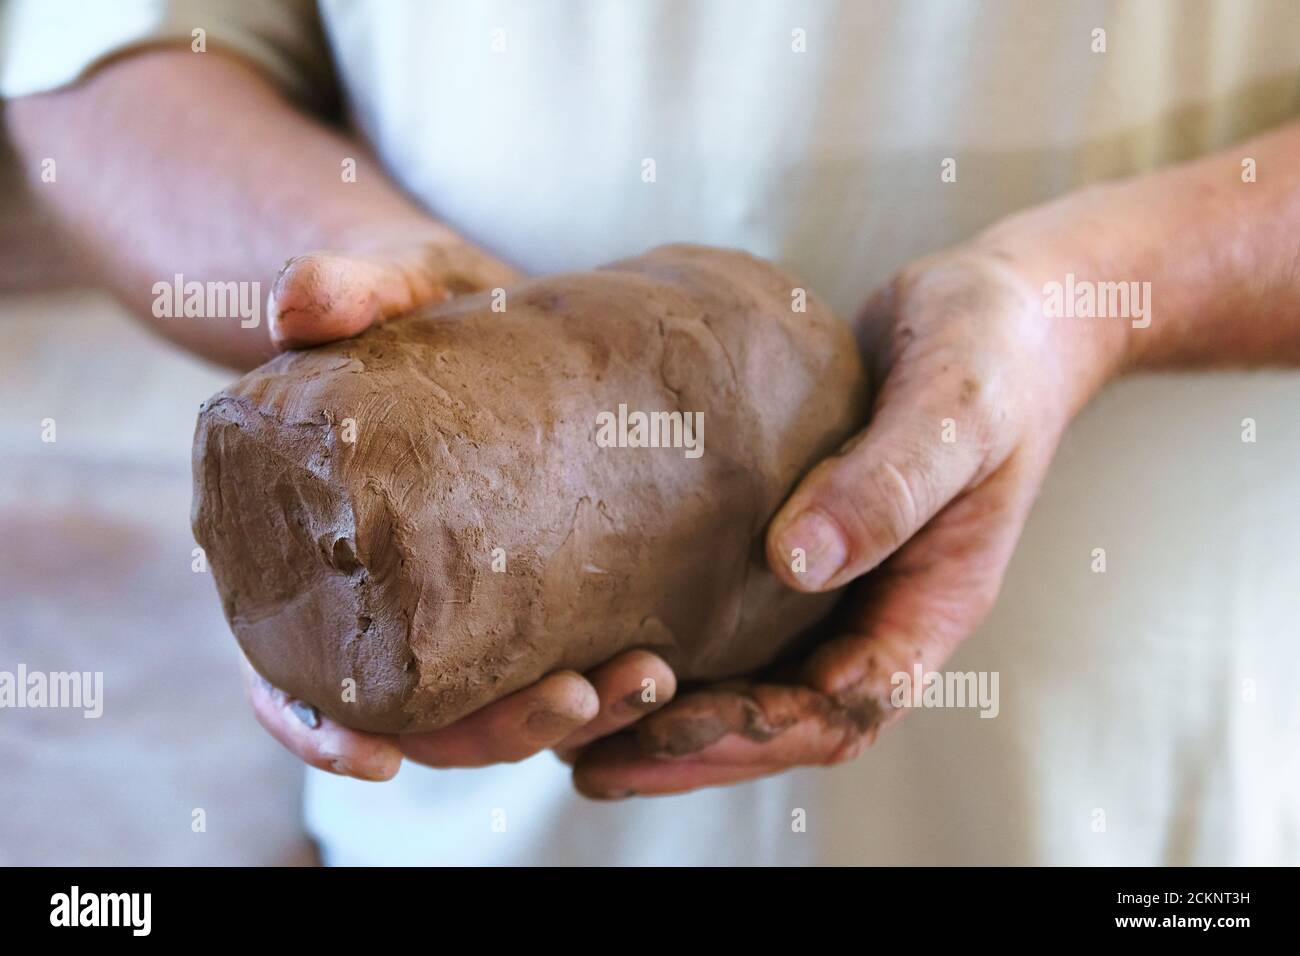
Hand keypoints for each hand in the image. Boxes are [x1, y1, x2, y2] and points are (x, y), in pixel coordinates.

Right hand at [245, 234, 677, 778]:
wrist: (489, 308)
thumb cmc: (420, 307)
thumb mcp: (393, 287)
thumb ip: (348, 289)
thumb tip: (296, 302)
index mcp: (318, 563)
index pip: (294, 680)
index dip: (322, 733)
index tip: (380, 759)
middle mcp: (391, 606)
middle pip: (420, 717)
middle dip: (495, 732)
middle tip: (575, 697)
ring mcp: (465, 606)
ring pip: (498, 706)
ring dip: (572, 717)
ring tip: (646, 677)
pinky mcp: (531, 588)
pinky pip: (557, 662)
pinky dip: (603, 683)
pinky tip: (661, 663)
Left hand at [573, 240, 1127, 796]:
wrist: (996, 309)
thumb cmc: (990, 352)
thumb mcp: (954, 410)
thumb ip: (889, 483)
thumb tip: (796, 563)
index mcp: (932, 603)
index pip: (845, 707)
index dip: (759, 732)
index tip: (669, 725)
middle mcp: (882, 609)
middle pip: (789, 718)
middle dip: (697, 749)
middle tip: (593, 764)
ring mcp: (844, 583)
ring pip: (760, 681)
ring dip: (680, 717)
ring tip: (583, 733)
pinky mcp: (803, 543)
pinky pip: (744, 621)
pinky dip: (686, 650)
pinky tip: (614, 644)